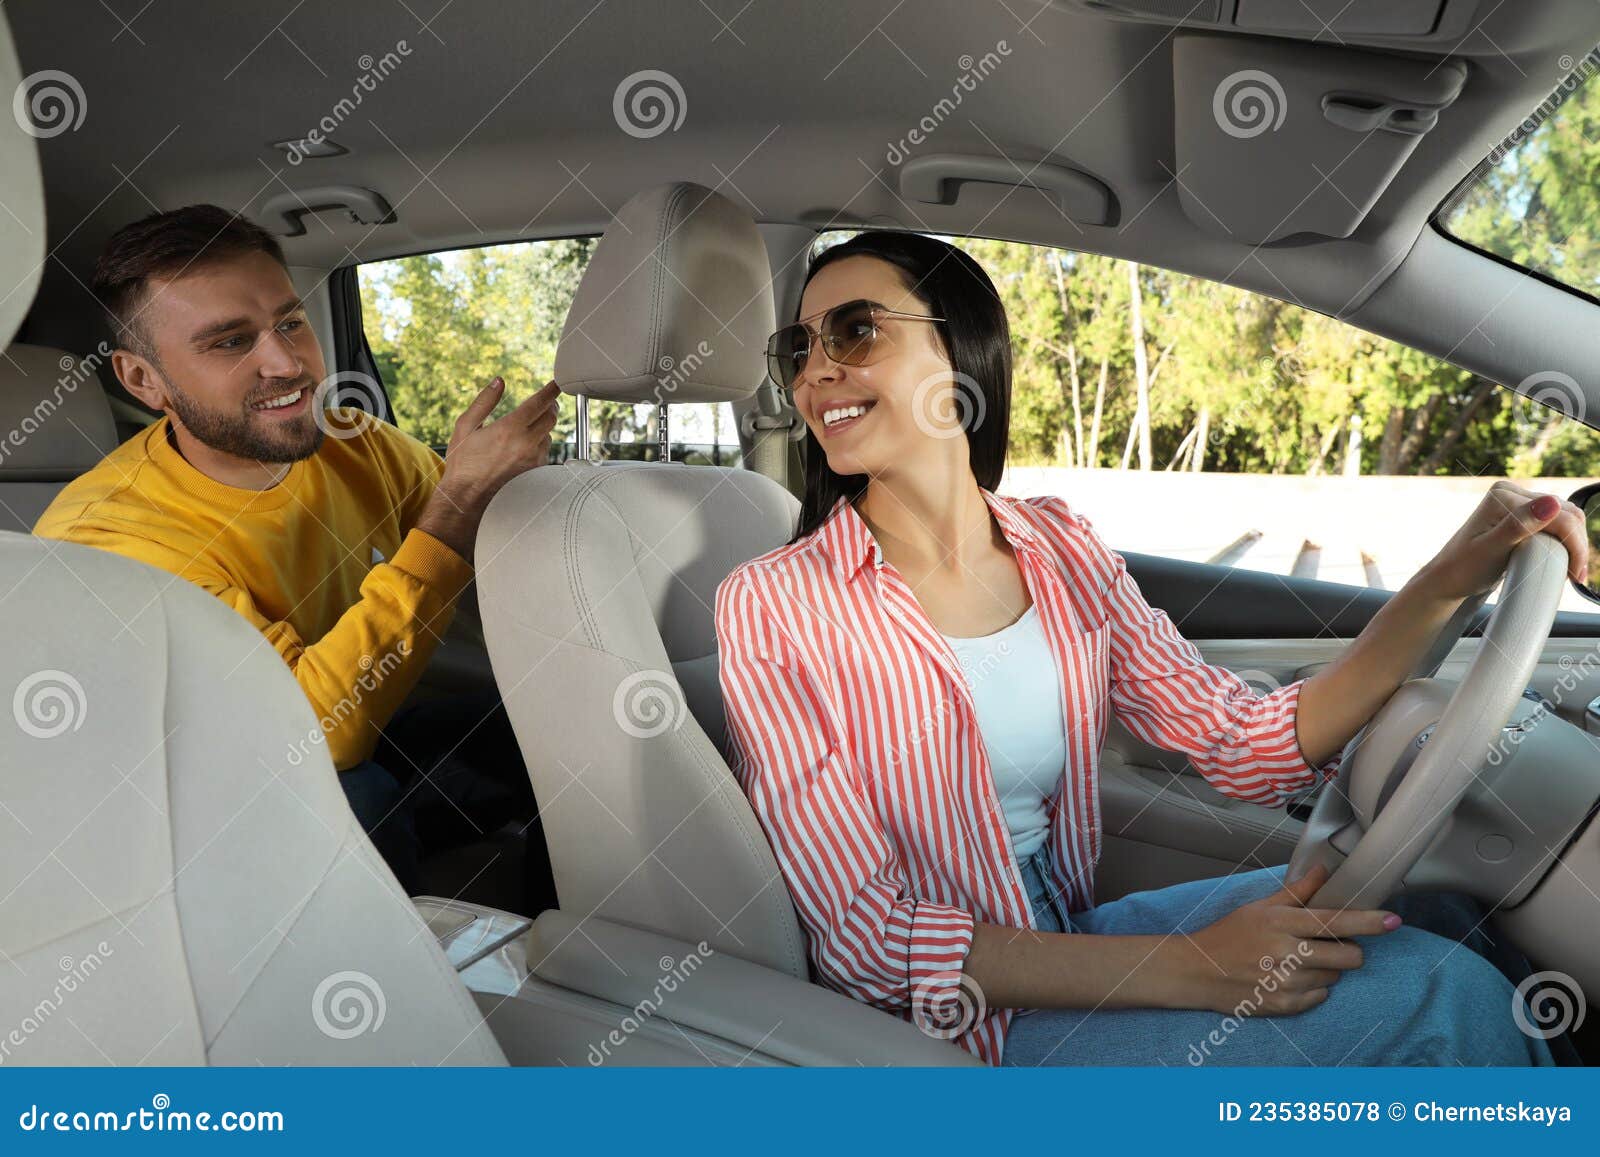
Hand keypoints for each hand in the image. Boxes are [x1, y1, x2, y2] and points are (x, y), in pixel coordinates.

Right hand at [415, 377, 561, 563]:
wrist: (466, 497)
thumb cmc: (463, 462)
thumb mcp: (466, 426)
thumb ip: (484, 401)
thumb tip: (499, 381)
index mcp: (509, 429)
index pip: (540, 403)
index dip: (551, 390)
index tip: (556, 384)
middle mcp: (526, 444)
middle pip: (551, 417)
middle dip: (550, 406)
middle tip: (545, 402)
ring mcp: (533, 460)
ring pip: (549, 435)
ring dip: (543, 427)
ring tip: (526, 428)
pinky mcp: (535, 472)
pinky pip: (545, 452)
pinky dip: (539, 444)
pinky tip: (523, 447)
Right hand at [1172, 862, 1398, 1015]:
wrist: (1198, 971)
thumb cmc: (1228, 936)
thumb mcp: (1259, 907)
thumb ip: (1296, 892)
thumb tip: (1322, 869)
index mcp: (1282, 924)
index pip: (1336, 922)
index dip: (1369, 922)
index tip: (1393, 920)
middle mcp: (1288, 954)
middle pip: (1349, 957)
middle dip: (1348, 951)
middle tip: (1327, 946)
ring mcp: (1288, 983)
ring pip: (1335, 977)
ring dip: (1324, 970)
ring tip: (1296, 963)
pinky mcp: (1286, 1006)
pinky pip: (1320, 997)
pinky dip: (1311, 988)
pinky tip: (1288, 979)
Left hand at [1417, 480, 1587, 601]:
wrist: (1448, 579)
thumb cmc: (1464, 568)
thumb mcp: (1491, 550)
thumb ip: (1518, 526)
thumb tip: (1550, 503)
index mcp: (1504, 496)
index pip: (1558, 515)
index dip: (1574, 544)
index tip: (1575, 575)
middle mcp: (1512, 493)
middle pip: (1566, 514)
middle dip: (1576, 545)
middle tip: (1575, 576)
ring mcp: (1518, 503)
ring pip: (1565, 518)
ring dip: (1574, 543)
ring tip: (1570, 572)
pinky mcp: (1522, 515)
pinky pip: (1556, 524)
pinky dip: (1565, 541)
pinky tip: (1564, 561)